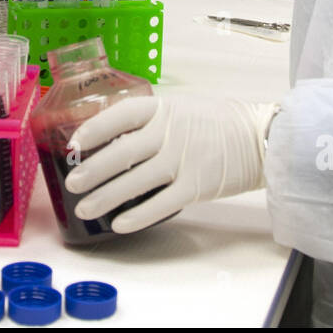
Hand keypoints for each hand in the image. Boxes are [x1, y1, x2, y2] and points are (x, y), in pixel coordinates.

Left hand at [64, 95, 278, 232]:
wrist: (259, 138)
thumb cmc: (216, 122)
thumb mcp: (181, 108)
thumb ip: (150, 120)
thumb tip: (111, 139)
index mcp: (163, 108)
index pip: (121, 114)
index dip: (94, 128)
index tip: (75, 143)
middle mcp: (170, 132)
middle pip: (121, 152)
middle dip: (92, 170)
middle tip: (73, 184)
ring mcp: (183, 160)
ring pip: (134, 181)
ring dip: (106, 196)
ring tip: (86, 208)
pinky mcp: (196, 186)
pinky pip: (160, 205)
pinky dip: (137, 216)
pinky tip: (119, 224)